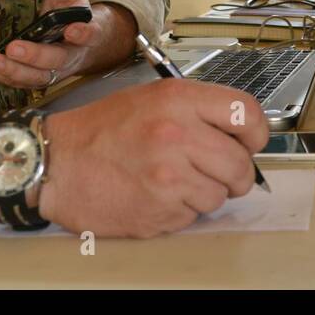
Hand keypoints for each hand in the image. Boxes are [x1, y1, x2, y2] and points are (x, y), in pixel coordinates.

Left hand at [0, 0, 116, 89]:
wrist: (78, 43)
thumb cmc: (73, 14)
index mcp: (86, 34)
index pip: (89, 35)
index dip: (82, 34)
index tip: (72, 30)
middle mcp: (71, 57)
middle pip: (56, 61)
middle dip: (34, 56)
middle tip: (13, 47)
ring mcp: (53, 71)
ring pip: (36, 77)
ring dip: (13, 71)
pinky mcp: (35, 78)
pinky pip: (18, 81)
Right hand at [37, 78, 269, 236]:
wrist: (57, 163)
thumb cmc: (101, 131)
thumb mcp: (151, 98)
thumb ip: (198, 111)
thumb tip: (241, 132)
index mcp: (178, 100)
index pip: (248, 114)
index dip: (256, 133)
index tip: (251, 142)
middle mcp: (177, 135)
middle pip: (240, 164)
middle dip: (235, 173)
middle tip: (217, 171)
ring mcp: (169, 177)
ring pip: (220, 195)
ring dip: (204, 193)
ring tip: (173, 179)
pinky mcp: (159, 211)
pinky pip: (193, 216)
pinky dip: (181, 210)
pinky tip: (156, 194)